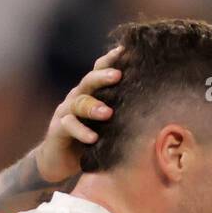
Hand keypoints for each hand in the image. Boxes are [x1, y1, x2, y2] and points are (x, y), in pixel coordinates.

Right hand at [34, 46, 122, 182]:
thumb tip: (154, 107)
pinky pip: (68, 126)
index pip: (98, 71)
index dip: (110, 60)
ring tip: (107, 113)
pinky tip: (93, 138)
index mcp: (90, 93)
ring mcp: (65, 112)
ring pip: (78, 103)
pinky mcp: (57, 130)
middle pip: (88, 82)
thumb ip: (120, 113)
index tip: (125, 51)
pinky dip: (81, 131)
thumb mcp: (106, 125)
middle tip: (118, 75)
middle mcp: (77, 98)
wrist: (58, 161)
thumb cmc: (89, 141)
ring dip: (93, 107)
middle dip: (102, 77)